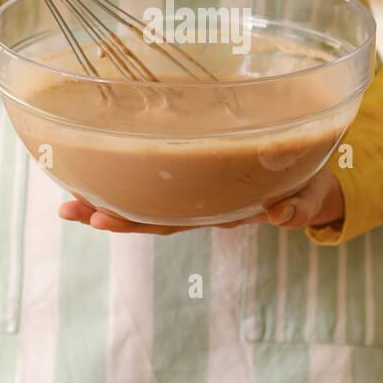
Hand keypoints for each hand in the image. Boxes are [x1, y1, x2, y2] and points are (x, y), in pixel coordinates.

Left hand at [57, 168, 344, 234]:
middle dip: (108, 215)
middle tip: (70, 211)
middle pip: (147, 215)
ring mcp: (198, 190)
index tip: (99, 219)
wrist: (315, 179)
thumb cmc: (308, 184)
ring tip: (67, 203)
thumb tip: (283, 216)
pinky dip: (128, 169)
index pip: (170, 218)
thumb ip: (299, 207)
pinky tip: (93, 162)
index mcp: (222, 209)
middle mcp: (202, 204)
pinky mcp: (201, 166)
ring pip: (146, 199)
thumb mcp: (309, 195)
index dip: (133, 220)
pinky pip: (159, 171)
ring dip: (108, 199)